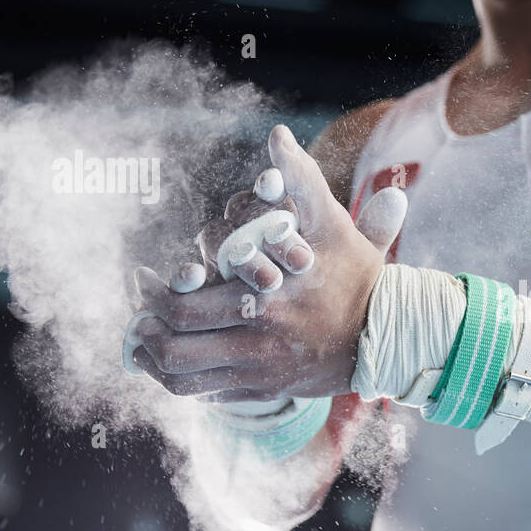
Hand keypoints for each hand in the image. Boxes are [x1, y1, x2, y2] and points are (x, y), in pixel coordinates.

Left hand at [130, 124, 406, 400]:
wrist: (390, 335)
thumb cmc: (359, 277)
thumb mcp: (333, 224)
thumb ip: (302, 179)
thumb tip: (278, 136)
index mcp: (264, 298)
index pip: (183, 305)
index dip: (152, 294)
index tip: (145, 277)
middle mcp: (258, 340)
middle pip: (175, 346)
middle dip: (146, 329)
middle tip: (139, 312)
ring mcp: (261, 371)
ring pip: (185, 378)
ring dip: (158, 360)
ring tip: (149, 341)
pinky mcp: (267, 389)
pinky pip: (209, 395)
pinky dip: (185, 381)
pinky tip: (179, 362)